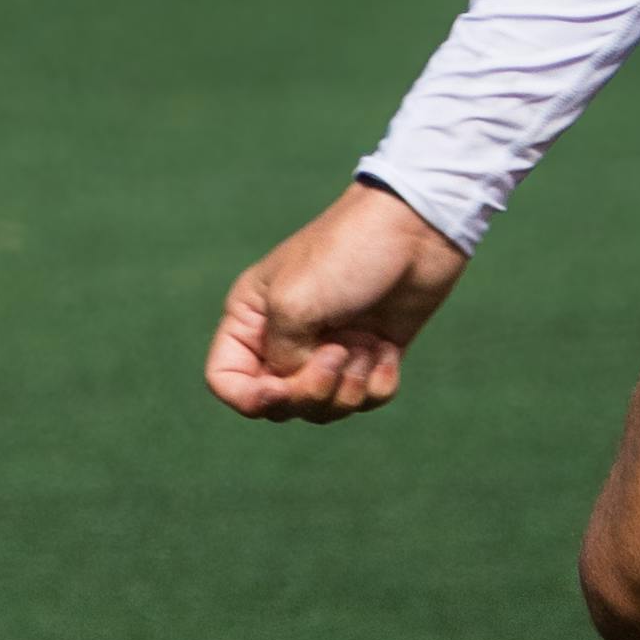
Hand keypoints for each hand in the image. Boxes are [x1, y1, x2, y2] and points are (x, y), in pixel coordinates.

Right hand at [204, 180, 466, 422]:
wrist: (414, 230)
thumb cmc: (344, 255)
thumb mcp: (293, 303)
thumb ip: (282, 358)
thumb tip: (299, 388)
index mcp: (251, 318)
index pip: (225, 380)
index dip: (249, 398)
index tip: (278, 390)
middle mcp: (285, 338)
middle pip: (280, 404)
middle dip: (311, 393)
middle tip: (338, 354)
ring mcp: (329, 349)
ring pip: (325, 409)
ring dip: (349, 388)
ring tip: (366, 345)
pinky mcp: (370, 355)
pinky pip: (366, 400)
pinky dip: (379, 383)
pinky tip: (387, 348)